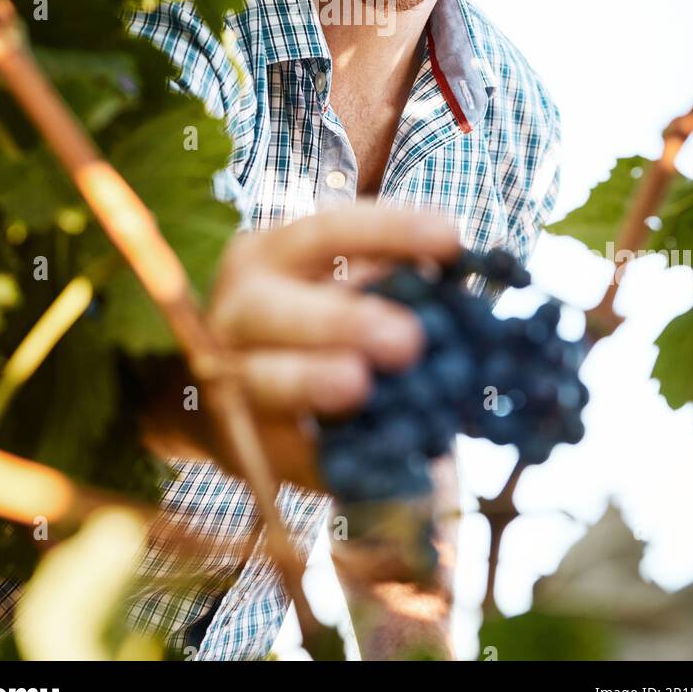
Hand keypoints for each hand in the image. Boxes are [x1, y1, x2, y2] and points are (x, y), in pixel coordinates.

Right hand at [139, 199, 461, 489]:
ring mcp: (230, 376)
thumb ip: (393, 288)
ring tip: (357, 386)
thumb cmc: (312, 323)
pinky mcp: (237, 442)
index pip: (330, 230)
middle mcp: (242, 307)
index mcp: (274, 254)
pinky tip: (360, 460)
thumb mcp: (342, 288)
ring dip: (310, 380)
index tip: (450, 238)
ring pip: (263, 377)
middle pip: (282, 308)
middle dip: (343, 320)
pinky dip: (317, 457)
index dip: (389, 231)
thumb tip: (462, 296)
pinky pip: (276, 449)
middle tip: (407, 339)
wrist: (232, 391)